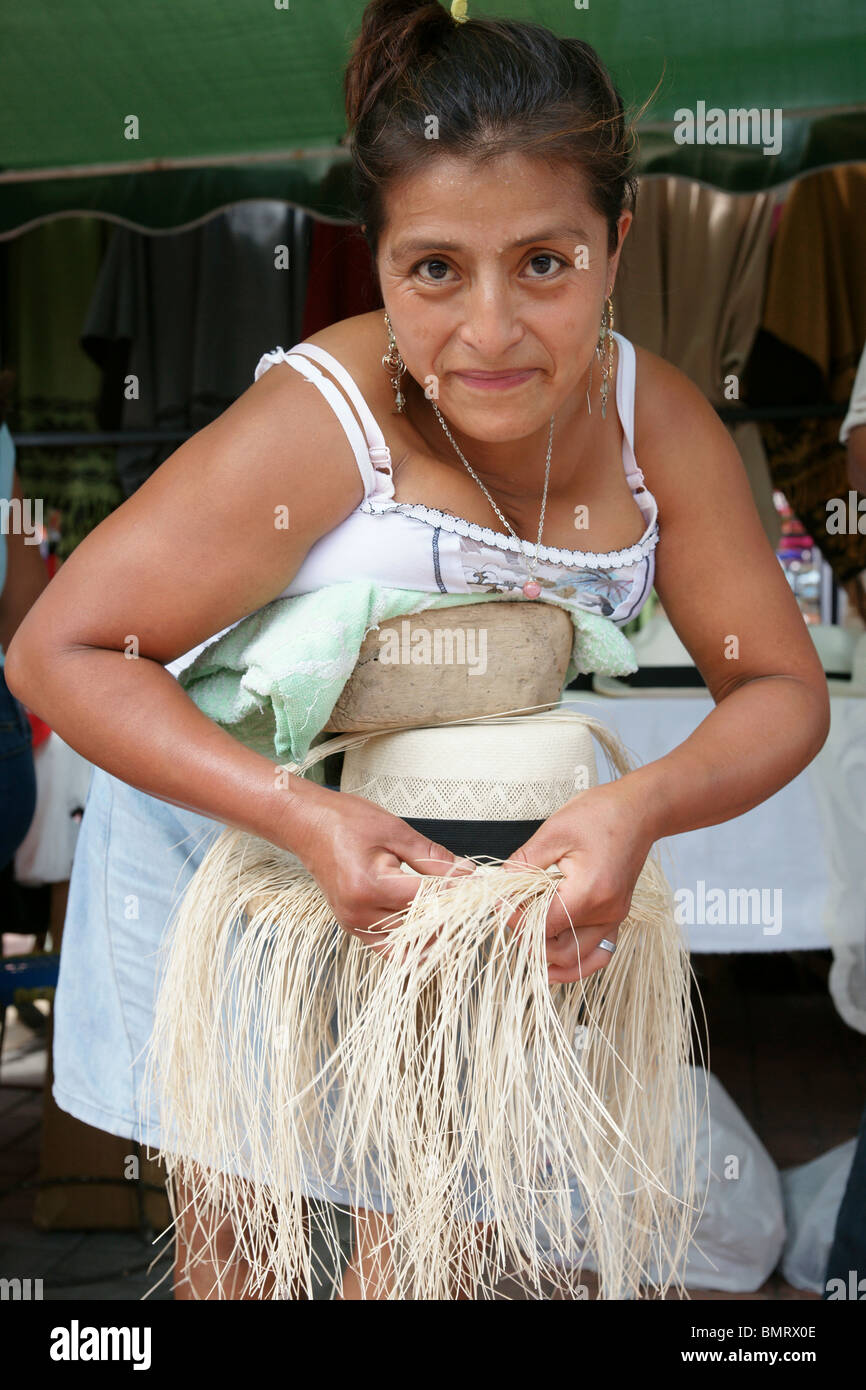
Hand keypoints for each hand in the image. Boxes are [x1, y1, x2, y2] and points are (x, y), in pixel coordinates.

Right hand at [287, 784, 474, 954]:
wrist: (305, 824)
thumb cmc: (344, 821)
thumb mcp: (395, 830)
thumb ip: (432, 857)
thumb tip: (465, 874)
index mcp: (370, 885)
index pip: (428, 899)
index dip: (457, 894)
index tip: (479, 888)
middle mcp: (359, 911)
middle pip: (419, 927)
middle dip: (448, 915)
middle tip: (470, 902)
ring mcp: (353, 923)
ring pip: (404, 945)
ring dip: (430, 932)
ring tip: (449, 912)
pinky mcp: (351, 926)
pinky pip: (387, 945)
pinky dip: (409, 937)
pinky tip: (425, 921)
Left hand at [502, 782, 652, 983]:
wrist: (639, 810)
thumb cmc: (600, 814)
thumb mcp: (553, 832)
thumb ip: (524, 863)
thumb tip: (499, 885)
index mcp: (588, 893)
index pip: (543, 926)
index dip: (516, 919)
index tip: (500, 903)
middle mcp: (606, 912)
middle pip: (560, 951)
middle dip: (530, 940)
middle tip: (512, 916)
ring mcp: (614, 917)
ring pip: (579, 959)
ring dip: (551, 956)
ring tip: (528, 939)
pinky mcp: (616, 915)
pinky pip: (598, 952)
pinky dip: (576, 959)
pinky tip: (555, 956)